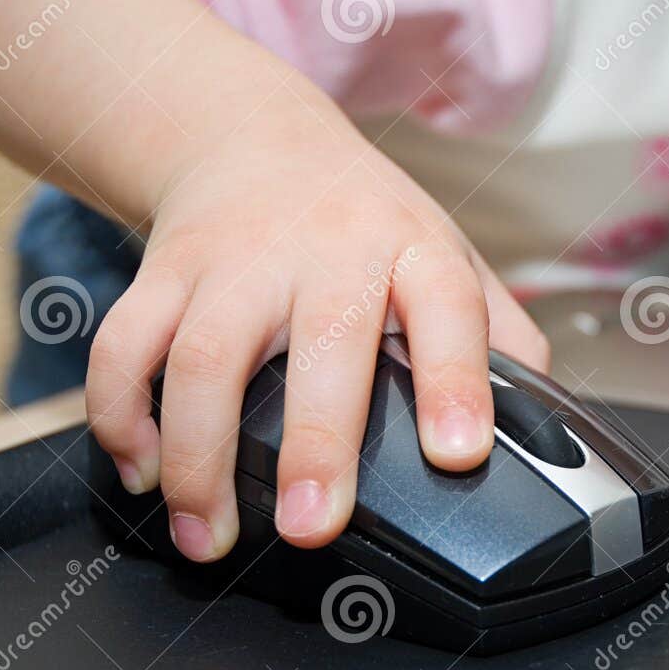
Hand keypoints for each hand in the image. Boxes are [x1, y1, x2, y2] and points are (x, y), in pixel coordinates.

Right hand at [84, 100, 549, 561]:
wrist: (251, 134)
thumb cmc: (362, 218)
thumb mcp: (446, 253)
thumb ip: (500, 336)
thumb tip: (549, 428)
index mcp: (410, 250)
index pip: (448, 306)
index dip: (456, 380)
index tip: (459, 455)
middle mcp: (325, 250)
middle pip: (319, 344)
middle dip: (316, 444)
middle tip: (313, 527)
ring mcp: (236, 260)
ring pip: (202, 356)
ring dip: (195, 455)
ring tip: (206, 535)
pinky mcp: (163, 272)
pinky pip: (124, 346)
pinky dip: (119, 415)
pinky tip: (141, 471)